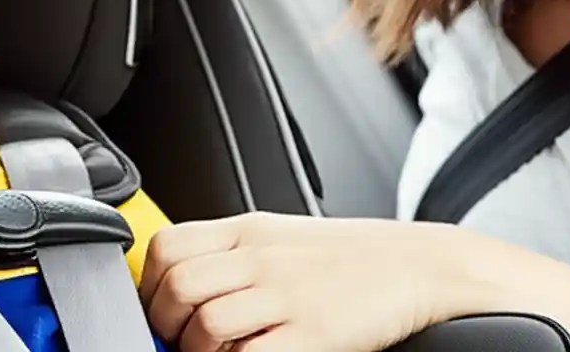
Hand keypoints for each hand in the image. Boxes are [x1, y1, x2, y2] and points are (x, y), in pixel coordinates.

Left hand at [139, 212, 463, 351]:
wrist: (420, 265)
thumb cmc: (350, 257)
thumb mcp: (280, 237)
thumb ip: (231, 254)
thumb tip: (179, 283)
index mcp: (247, 230)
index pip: (168, 247)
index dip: (150, 285)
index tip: (155, 309)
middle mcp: (261, 257)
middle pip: (177, 287)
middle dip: (165, 323)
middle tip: (178, 339)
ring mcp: (286, 295)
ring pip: (206, 324)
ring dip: (198, 350)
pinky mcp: (313, 333)